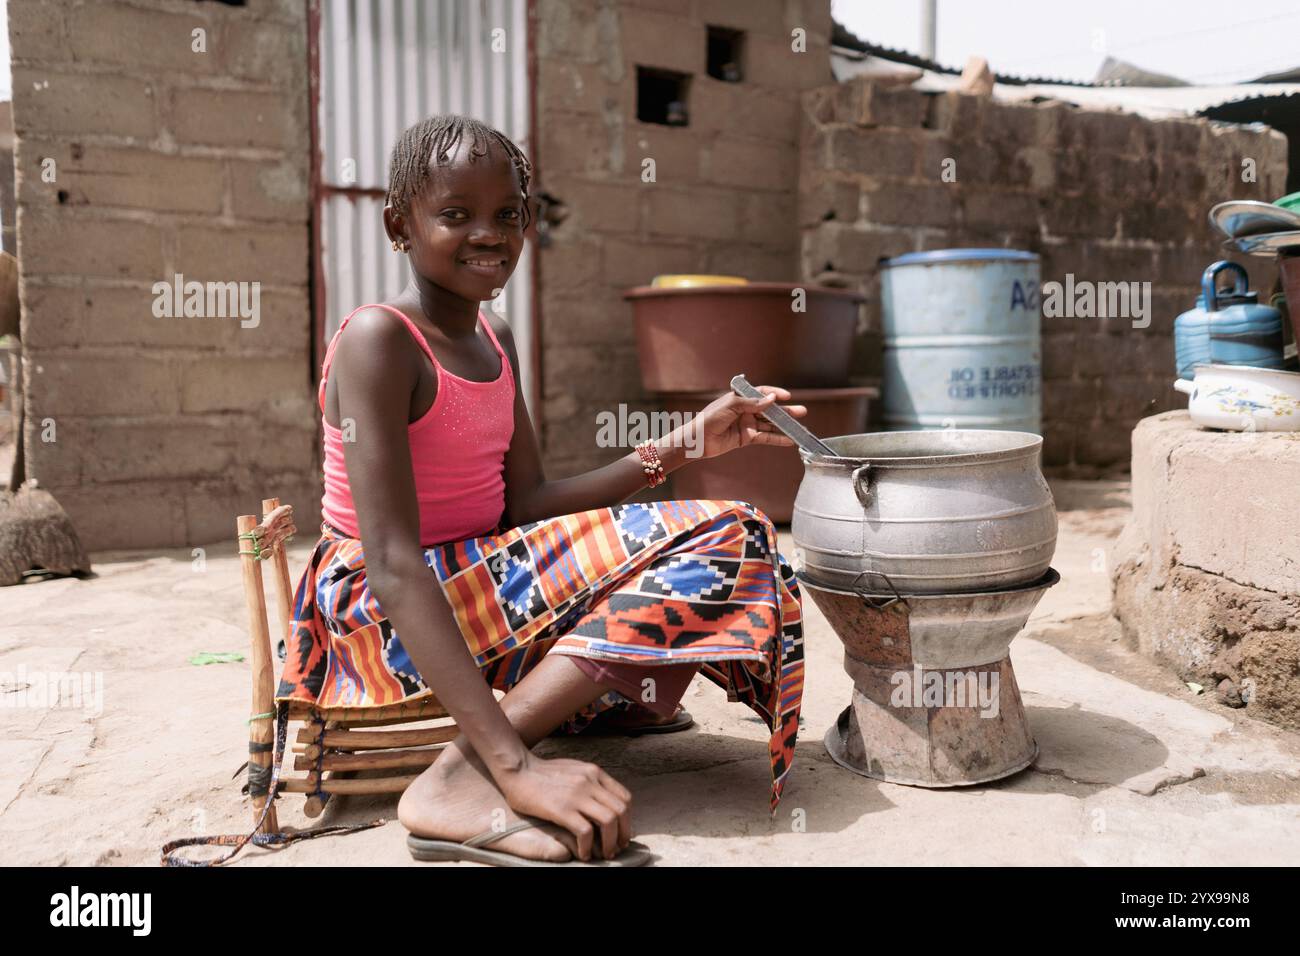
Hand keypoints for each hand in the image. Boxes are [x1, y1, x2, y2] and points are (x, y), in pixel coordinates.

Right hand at [495, 752, 632, 860]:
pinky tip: (584, 853)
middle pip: (621, 811)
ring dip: (610, 842)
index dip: (627, 819)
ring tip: (604, 854)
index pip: (625, 797)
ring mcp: (577, 795)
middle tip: (617, 848)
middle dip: (623, 833)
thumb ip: (590, 781)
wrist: (518, 769)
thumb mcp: (574, 768)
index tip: (621, 832)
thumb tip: (603, 799)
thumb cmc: (542, 772)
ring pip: (609, 821)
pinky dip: (588, 847)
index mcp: (594, 772)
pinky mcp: (561, 809)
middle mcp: (590, 781)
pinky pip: (585, 832)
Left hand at [684, 386, 806, 459]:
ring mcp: (748, 424)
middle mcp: (746, 410)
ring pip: (770, 425)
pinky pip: (765, 438)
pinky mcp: (747, 438)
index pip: (761, 393)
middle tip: (801, 412)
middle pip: (770, 410)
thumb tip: (772, 399)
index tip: (786, 396)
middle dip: (785, 411)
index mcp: (740, 398)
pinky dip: (777, 439)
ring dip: (784, 426)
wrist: (698, 440)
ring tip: (799, 427)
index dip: (774, 394)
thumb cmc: (710, 418)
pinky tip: (789, 440)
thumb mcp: (731, 405)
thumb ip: (752, 403)